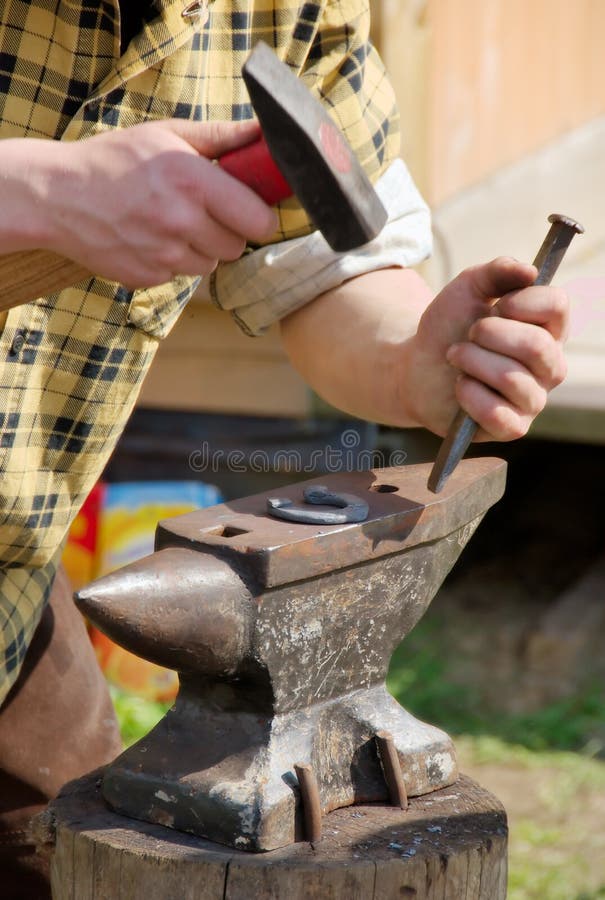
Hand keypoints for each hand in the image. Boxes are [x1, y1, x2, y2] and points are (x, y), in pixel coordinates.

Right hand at [1, 120, 277, 287]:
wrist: (57, 196)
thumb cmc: (115, 160)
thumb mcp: (167, 134)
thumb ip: (221, 137)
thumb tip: (264, 134)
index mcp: (193, 181)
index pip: (259, 221)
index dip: (259, 216)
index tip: (250, 209)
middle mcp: (181, 221)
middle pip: (237, 246)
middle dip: (228, 231)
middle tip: (202, 211)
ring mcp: (163, 255)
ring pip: (210, 264)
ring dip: (199, 248)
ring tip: (168, 222)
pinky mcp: (147, 277)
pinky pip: (179, 276)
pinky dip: (171, 261)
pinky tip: (148, 238)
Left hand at [407, 257, 568, 438]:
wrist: (417, 367)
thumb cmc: (449, 328)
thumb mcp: (467, 289)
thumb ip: (496, 271)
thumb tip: (529, 271)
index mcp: (548, 328)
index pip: (558, 306)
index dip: (525, 301)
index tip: (497, 303)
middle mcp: (550, 366)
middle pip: (538, 346)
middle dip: (490, 334)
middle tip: (469, 333)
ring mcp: (533, 400)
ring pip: (513, 379)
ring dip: (472, 361)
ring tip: (455, 356)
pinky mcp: (512, 428)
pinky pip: (500, 414)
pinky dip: (470, 396)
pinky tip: (459, 386)